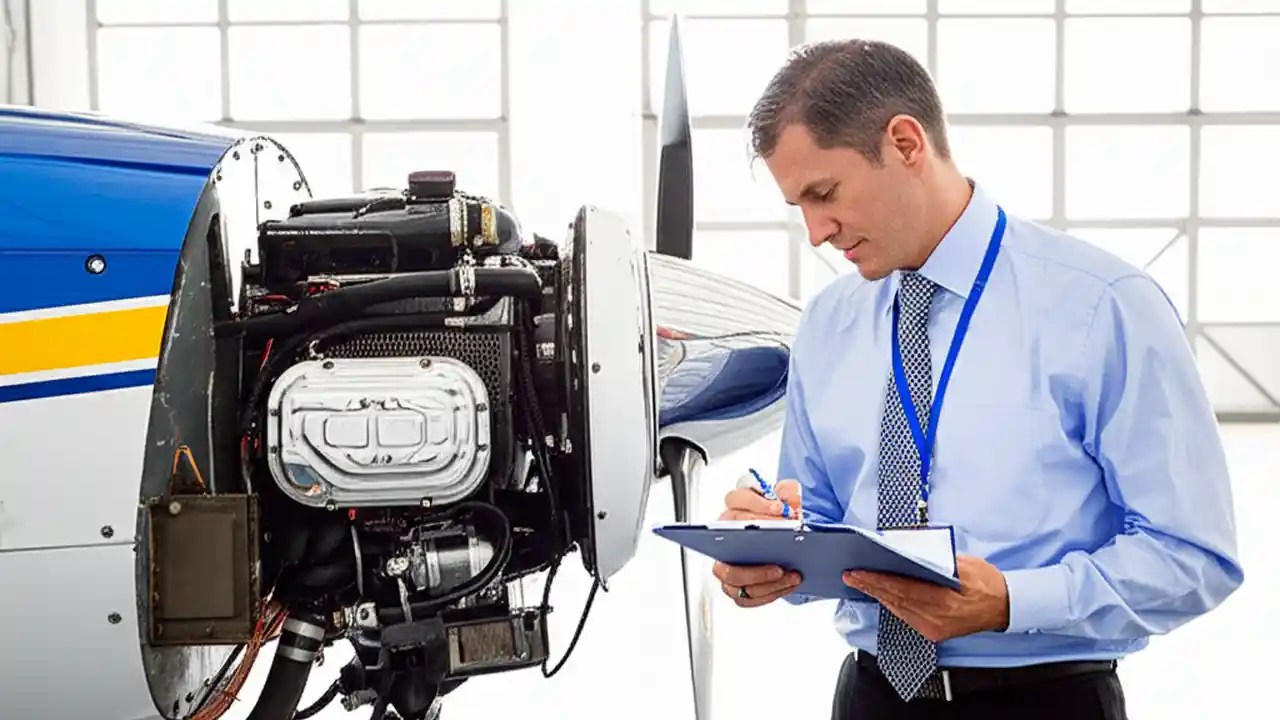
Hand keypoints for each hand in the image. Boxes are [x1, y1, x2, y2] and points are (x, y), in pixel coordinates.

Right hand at [711, 478, 803, 606]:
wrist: (782, 542)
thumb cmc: (778, 521)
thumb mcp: (787, 499)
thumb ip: (789, 493)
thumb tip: (791, 502)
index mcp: (734, 511)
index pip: (734, 499)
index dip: (755, 504)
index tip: (780, 510)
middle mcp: (723, 538)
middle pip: (724, 548)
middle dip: (752, 559)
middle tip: (780, 563)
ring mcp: (725, 565)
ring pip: (733, 578)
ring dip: (764, 581)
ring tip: (792, 575)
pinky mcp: (735, 587)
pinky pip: (747, 597)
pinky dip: (769, 593)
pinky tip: (789, 584)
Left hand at [842, 555, 1009, 641]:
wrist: (1005, 607)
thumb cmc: (986, 582)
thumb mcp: (964, 564)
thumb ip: (935, 559)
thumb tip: (907, 550)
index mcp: (945, 601)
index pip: (902, 589)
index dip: (878, 580)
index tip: (858, 572)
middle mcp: (936, 619)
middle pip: (895, 600)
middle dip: (870, 587)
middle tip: (850, 575)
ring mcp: (934, 629)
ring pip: (898, 610)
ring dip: (878, 595)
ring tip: (860, 582)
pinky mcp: (933, 633)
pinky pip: (906, 617)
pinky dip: (892, 604)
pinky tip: (881, 594)